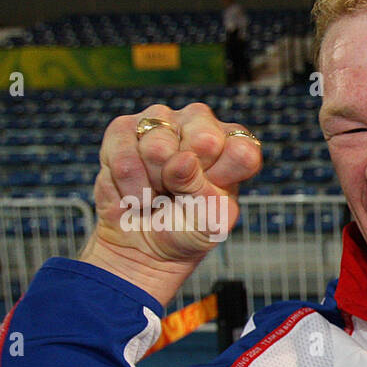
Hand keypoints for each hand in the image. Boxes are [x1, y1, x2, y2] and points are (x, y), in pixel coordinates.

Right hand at [83, 103, 261, 303]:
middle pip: (205, 139)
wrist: (143, 243)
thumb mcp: (208, 223)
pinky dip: (131, 186)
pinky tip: (136, 194)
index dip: (224, 177)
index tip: (213, 193)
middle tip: (181, 192)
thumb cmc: (186, 228)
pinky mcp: (123, 129)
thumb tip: (184, 159)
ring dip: (156, 182)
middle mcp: (201, 125)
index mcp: (234, 147)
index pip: (243, 152)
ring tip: (158, 192)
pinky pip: (125, 155)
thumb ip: (205, 195)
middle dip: (187, 178)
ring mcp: (162, 122)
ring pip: (158, 146)